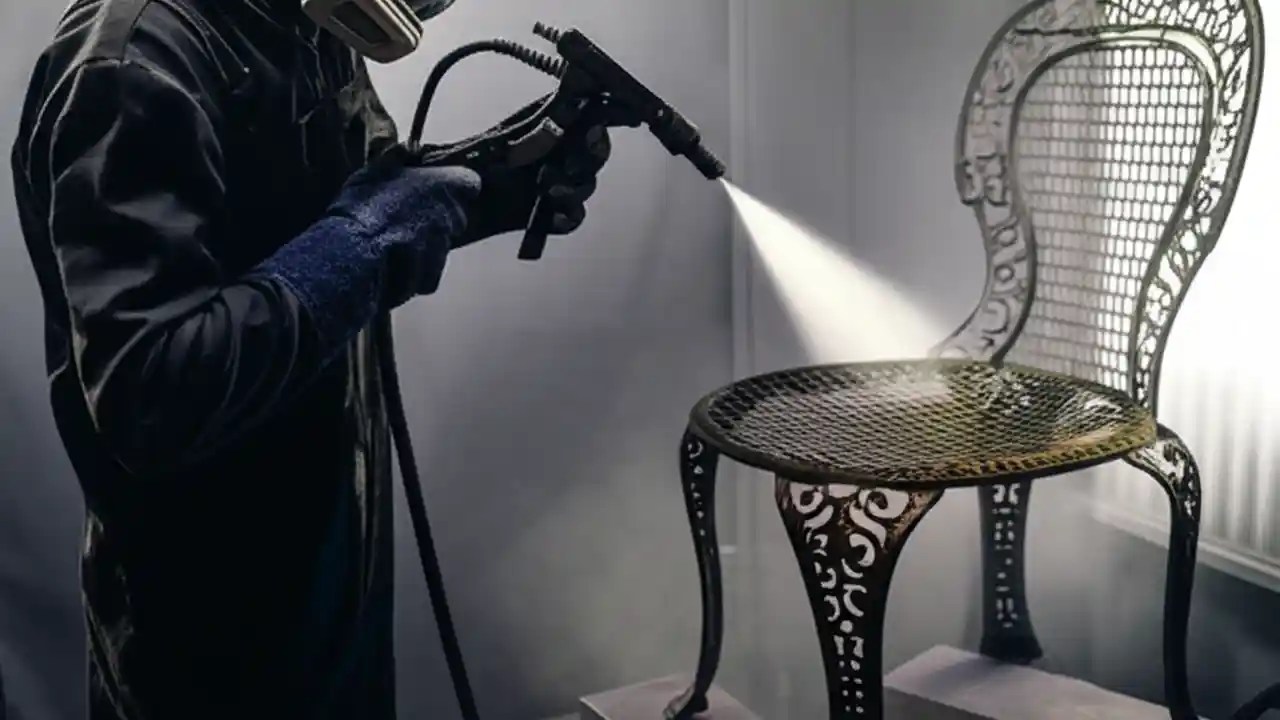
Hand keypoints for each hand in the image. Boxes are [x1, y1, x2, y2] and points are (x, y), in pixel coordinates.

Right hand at [327, 154, 481, 305]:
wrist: (354, 253)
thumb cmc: (366, 205)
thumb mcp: (376, 169)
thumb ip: (399, 157)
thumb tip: (408, 149)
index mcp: (446, 187)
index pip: (469, 182)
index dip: (454, 184)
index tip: (436, 186)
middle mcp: (452, 218)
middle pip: (455, 215)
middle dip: (437, 216)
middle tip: (408, 215)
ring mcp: (443, 250)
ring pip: (439, 245)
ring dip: (423, 243)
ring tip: (392, 242)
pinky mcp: (431, 278)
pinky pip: (426, 272)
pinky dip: (414, 270)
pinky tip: (391, 264)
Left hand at [454, 114, 612, 247]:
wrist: (442, 202)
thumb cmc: (463, 163)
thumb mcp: (500, 137)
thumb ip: (540, 125)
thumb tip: (576, 104)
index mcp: (545, 130)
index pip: (586, 122)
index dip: (598, 123)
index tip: (594, 126)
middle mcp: (553, 156)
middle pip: (592, 155)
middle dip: (592, 155)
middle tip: (578, 156)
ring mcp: (550, 187)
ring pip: (584, 187)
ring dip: (574, 188)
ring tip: (549, 189)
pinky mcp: (544, 216)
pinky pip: (572, 218)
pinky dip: (568, 217)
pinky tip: (555, 217)